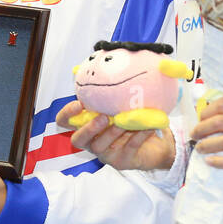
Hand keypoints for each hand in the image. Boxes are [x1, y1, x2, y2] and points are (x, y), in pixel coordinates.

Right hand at [57, 100, 175, 171]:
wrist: (157, 144)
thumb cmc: (133, 121)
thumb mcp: (120, 105)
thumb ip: (112, 93)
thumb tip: (109, 61)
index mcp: (87, 125)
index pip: (65, 122)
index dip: (67, 114)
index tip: (79, 104)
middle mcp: (92, 141)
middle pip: (78, 140)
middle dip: (88, 129)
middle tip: (102, 117)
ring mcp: (105, 153)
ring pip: (100, 146)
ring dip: (112, 133)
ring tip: (125, 122)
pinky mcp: (122, 162)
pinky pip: (128, 149)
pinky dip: (137, 137)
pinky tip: (147, 127)